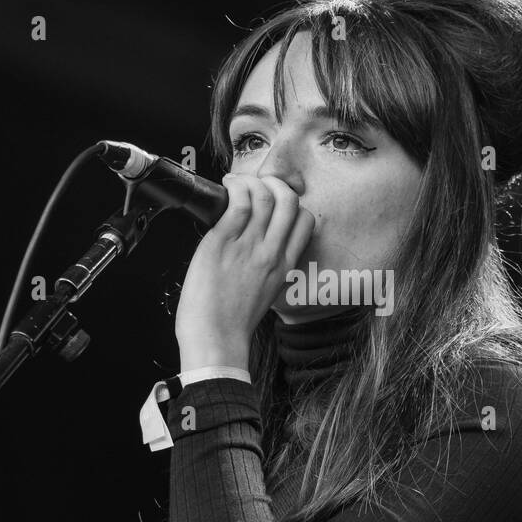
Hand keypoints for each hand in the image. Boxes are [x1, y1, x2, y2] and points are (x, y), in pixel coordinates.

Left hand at [175, 173, 314, 370]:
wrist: (215, 340)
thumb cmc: (232, 324)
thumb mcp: (264, 294)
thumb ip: (267, 269)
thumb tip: (256, 251)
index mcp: (284, 266)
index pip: (305, 221)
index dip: (292, 204)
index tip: (274, 202)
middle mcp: (271, 253)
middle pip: (289, 201)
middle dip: (276, 184)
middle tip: (257, 186)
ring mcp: (249, 246)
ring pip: (265, 195)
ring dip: (251, 181)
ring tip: (236, 184)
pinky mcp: (223, 242)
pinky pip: (238, 202)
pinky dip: (234, 187)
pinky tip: (226, 188)